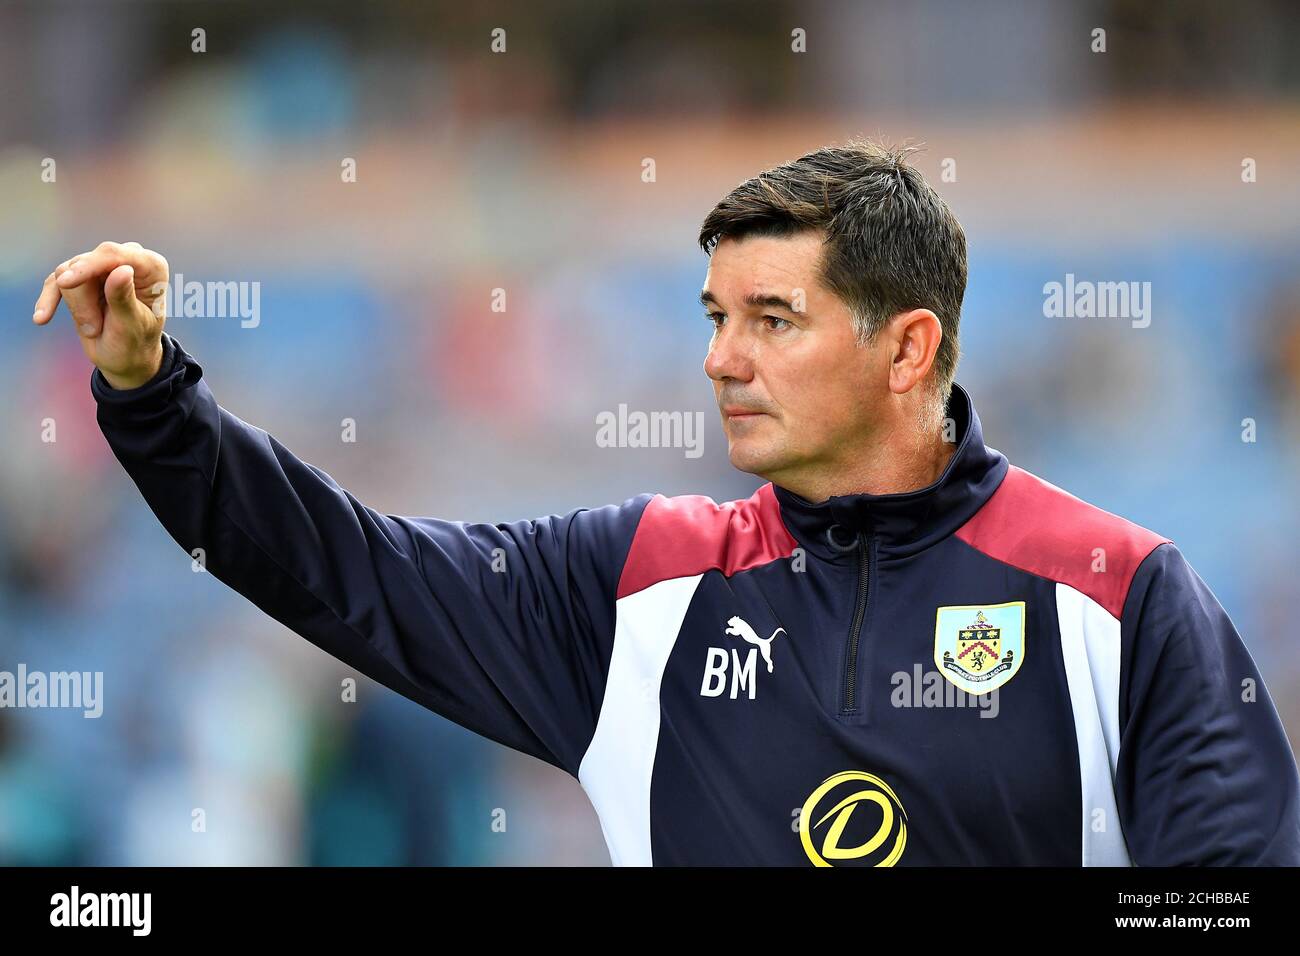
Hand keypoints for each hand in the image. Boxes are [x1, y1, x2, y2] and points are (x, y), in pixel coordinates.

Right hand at [32, 241, 169, 389]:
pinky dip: (48, 300)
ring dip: (77, 308)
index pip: (113, 254)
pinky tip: (41, 318)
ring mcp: (102, 265)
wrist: (125, 358)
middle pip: (85, 264)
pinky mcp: (80, 276)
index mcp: (151, 267)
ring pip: (66, 273)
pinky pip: (54, 282)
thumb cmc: (135, 342)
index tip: (65, 283)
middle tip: (94, 330)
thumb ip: (124, 299)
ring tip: (93, 330)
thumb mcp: (132, 326)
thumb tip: (122, 269)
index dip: (88, 266)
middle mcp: (127, 259)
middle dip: (84, 302)